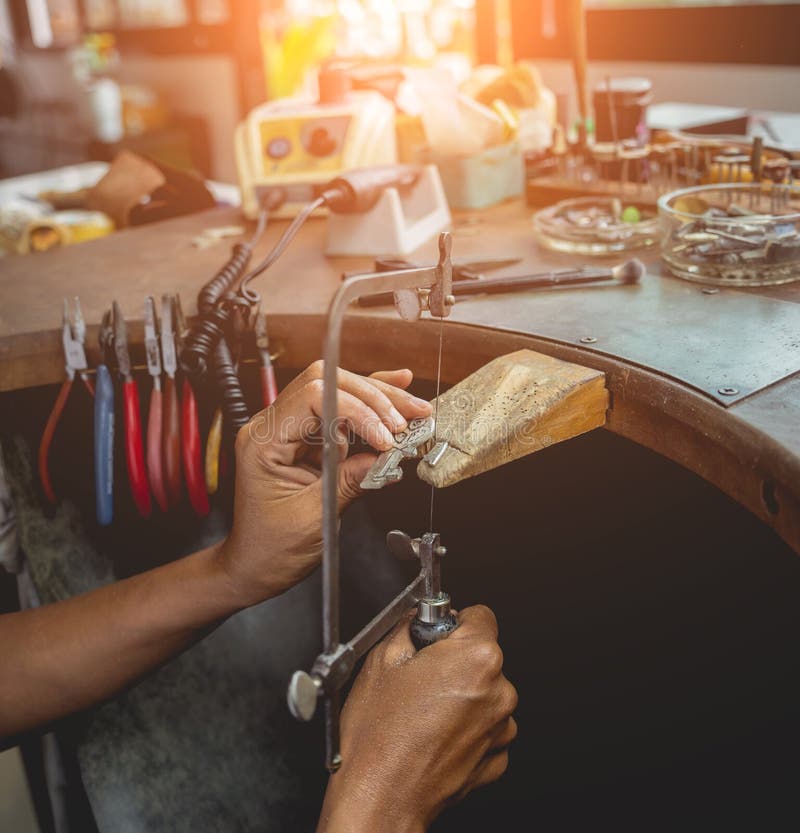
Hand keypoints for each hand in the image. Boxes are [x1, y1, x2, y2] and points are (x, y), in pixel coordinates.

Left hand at [219, 361, 431, 605]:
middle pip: (328, 383)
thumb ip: (350, 481)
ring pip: (339, 391)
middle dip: (374, 397)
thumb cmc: (271, 548)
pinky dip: (371, 404)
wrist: (255, 566)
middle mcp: (274, 427)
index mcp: (264, 441)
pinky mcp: (309, 437)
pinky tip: (396, 387)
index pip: (313, 397)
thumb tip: (387, 456)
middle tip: (408, 418)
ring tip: (414, 409)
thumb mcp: (314, 518)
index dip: (358, 410)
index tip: (385, 439)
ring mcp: (292, 429)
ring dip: (380, 399)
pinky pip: (342, 410)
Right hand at [317, 605, 517, 832]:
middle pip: (482, 656)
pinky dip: (465, 727)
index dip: (453, 622)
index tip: (437, 633)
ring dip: (461, 695)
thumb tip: (416, 619)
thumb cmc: (380, 737)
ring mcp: (500, 727)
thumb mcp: (381, 660)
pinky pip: (484, 726)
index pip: (480, 616)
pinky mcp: (496, 756)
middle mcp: (499, 690)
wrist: (381, 797)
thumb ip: (407, 627)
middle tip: (419, 677)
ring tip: (422, 711)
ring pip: (484, 692)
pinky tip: (433, 734)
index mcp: (477, 658)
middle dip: (454, 660)